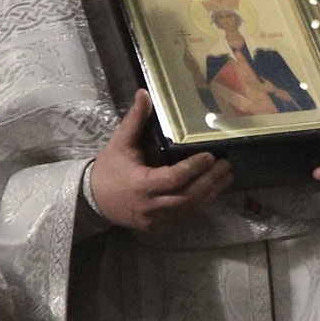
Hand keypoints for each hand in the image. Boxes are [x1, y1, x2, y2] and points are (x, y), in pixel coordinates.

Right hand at [86, 90, 231, 232]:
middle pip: (187, 196)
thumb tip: (144, 93)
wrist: (93, 200)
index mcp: (140, 184)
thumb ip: (134, 120)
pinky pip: (184, 217)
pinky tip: (212, 190)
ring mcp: (155, 220)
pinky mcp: (158, 227)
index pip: (173, 178)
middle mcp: (150, 206)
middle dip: (209, 181)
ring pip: (189, 209)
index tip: (210, 155)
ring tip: (226, 175)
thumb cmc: (108, 170)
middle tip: (226, 165)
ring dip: (210, 193)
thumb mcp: (119, 144)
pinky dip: (200, 204)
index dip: (193, 168)